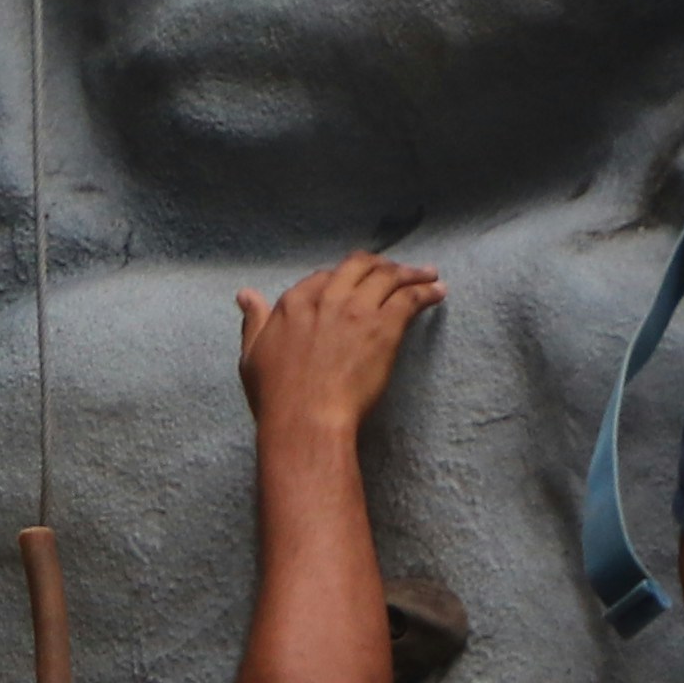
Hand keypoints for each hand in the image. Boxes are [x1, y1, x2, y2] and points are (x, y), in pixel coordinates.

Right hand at [234, 252, 443, 439]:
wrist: (306, 417)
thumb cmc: (277, 396)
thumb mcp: (252, 355)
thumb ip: (254, 321)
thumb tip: (246, 294)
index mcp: (295, 302)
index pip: (323, 277)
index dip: (342, 279)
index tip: (355, 285)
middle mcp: (327, 297)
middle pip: (358, 267)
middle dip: (378, 265)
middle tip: (396, 271)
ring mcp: (357, 309)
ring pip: (388, 277)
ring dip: (410, 273)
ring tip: (427, 274)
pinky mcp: (384, 325)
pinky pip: (410, 298)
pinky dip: (426, 290)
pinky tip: (437, 291)